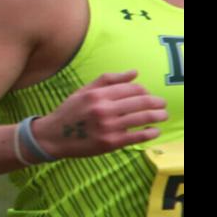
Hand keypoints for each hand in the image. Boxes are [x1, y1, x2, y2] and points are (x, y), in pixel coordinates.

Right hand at [34, 70, 167, 159]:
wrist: (53, 136)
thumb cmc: (70, 112)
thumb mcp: (85, 90)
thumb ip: (110, 79)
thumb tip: (135, 73)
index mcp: (99, 94)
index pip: (132, 89)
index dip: (145, 91)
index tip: (148, 95)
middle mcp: (104, 109)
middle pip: (141, 102)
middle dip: (157, 103)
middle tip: (163, 105)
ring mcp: (108, 127)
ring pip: (142, 118)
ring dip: (158, 116)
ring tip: (163, 116)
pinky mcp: (110, 143)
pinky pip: (136, 137)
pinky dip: (149, 133)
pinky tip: (155, 131)